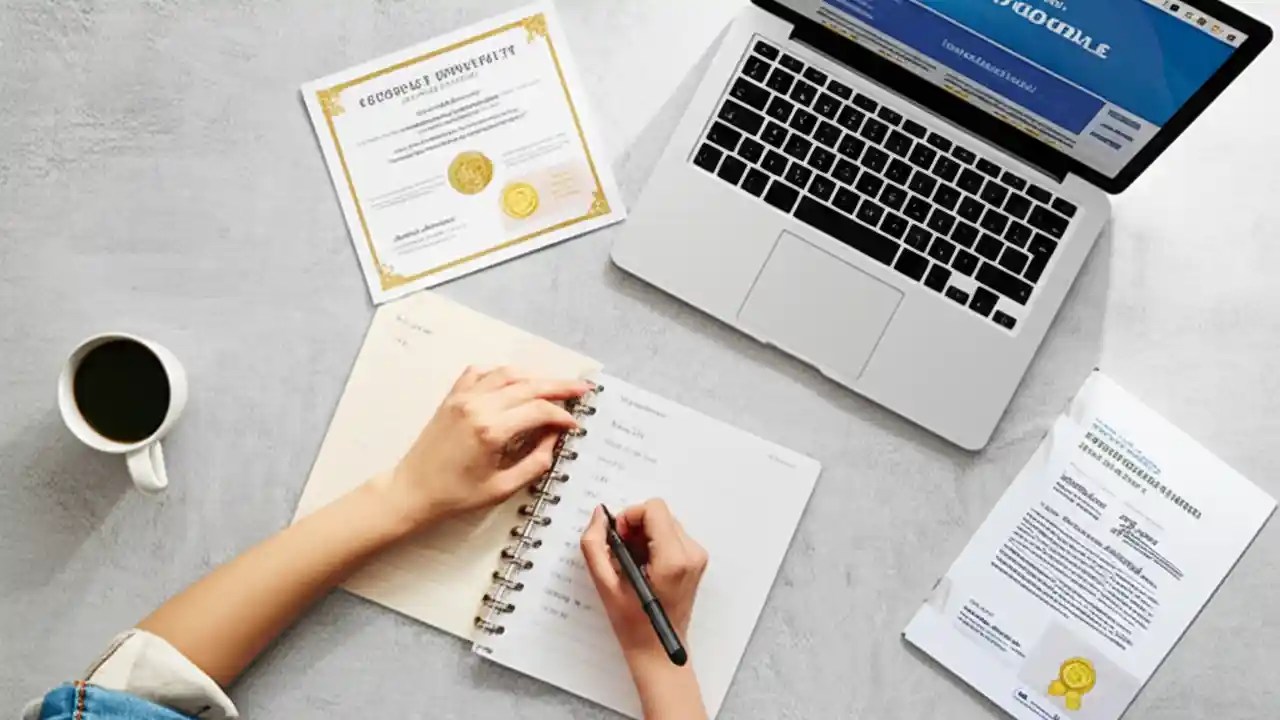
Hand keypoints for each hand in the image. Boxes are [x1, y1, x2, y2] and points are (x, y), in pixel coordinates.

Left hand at [375, 366, 590, 529]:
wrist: (413, 490)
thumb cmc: (456, 495)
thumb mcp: (502, 488)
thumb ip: (535, 462)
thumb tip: (554, 439)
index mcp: (491, 430)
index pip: (539, 410)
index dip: (562, 416)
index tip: (574, 425)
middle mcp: (478, 406)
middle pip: (528, 385)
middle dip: (559, 386)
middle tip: (583, 388)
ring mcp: (463, 398)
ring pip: (507, 373)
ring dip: (534, 376)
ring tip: (554, 385)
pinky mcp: (452, 397)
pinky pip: (480, 373)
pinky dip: (501, 373)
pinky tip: (513, 382)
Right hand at [580, 500, 708, 662]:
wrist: (657, 648)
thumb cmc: (634, 624)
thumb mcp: (605, 584)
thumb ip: (595, 545)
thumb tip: (599, 516)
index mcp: (673, 559)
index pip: (654, 509)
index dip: (630, 517)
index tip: (620, 537)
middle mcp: (691, 554)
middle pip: (659, 514)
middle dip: (636, 527)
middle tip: (623, 552)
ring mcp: (696, 557)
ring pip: (665, 523)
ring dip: (644, 535)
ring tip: (633, 562)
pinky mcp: (696, 560)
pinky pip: (671, 535)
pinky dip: (654, 543)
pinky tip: (644, 565)